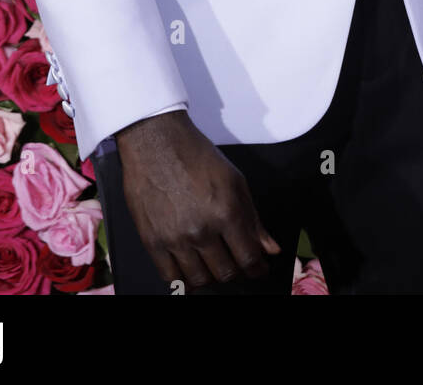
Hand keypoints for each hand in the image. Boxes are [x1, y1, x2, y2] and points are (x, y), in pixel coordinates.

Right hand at [115, 109, 280, 289]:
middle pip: (225, 273)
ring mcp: (175, 238)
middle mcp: (201, 230)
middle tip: (235, 263)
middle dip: (235, 272)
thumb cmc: (196, 155)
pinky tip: (190, 271)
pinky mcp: (152, 241)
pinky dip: (183, 280)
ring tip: (213, 265)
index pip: (248, 259)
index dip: (256, 269)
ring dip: (211, 277)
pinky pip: (170, 277)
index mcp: (226, 212)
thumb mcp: (235, 180)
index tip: (258, 269)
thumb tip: (270, 249)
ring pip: (199, 280)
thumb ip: (253, 218)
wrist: (156, 142)